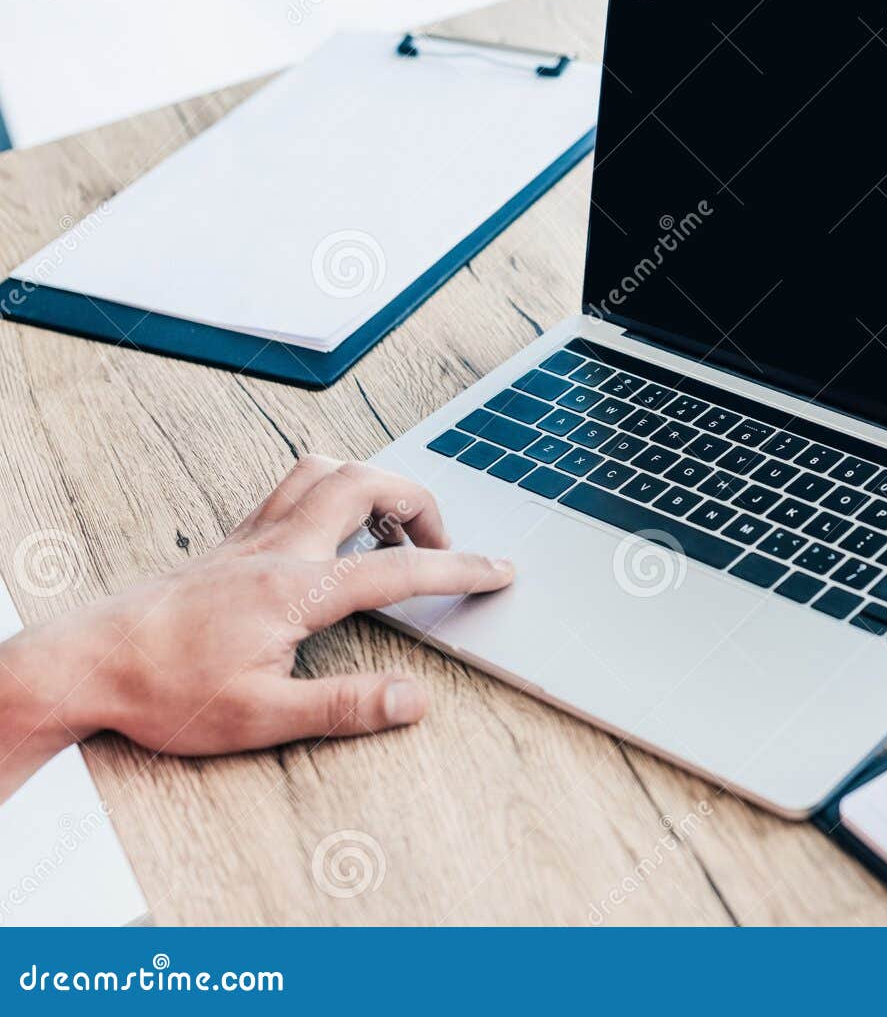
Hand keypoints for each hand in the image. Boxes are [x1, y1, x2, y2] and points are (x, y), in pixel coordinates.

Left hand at [0, 456, 513, 799]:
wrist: (84, 665)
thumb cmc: (163, 692)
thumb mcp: (260, 718)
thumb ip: (345, 706)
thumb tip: (413, 700)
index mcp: (295, 589)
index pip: (399, 570)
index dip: (459, 569)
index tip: (499, 570)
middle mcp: (277, 548)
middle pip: (367, 484)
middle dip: (421, 504)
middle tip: (442, 546)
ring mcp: (250, 538)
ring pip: (324, 471)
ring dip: (373, 485)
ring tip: (393, 529)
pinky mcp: (229, 543)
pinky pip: (291, 488)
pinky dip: (331, 492)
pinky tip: (333, 532)